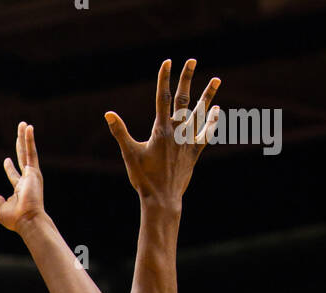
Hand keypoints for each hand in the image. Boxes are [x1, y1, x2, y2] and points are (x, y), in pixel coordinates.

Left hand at [0, 121, 45, 232]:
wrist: (27, 220)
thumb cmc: (15, 220)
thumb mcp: (1, 211)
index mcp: (20, 189)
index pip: (14, 176)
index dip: (9, 168)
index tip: (6, 160)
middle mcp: (27, 180)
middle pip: (22, 159)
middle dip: (20, 146)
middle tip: (19, 135)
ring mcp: (32, 175)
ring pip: (28, 152)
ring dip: (26, 138)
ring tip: (24, 124)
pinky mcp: (34, 171)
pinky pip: (31, 152)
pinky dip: (30, 140)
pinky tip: (29, 128)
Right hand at [105, 59, 219, 205]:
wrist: (162, 199)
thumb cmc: (144, 178)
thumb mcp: (129, 154)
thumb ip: (120, 132)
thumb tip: (108, 114)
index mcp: (160, 130)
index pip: (163, 98)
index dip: (165, 79)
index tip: (168, 62)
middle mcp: (177, 132)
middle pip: (183, 99)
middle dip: (187, 78)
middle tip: (192, 60)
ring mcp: (187, 142)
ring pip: (200, 113)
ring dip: (208, 95)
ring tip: (216, 79)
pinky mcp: (194, 152)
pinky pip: (206, 134)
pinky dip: (212, 121)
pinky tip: (216, 110)